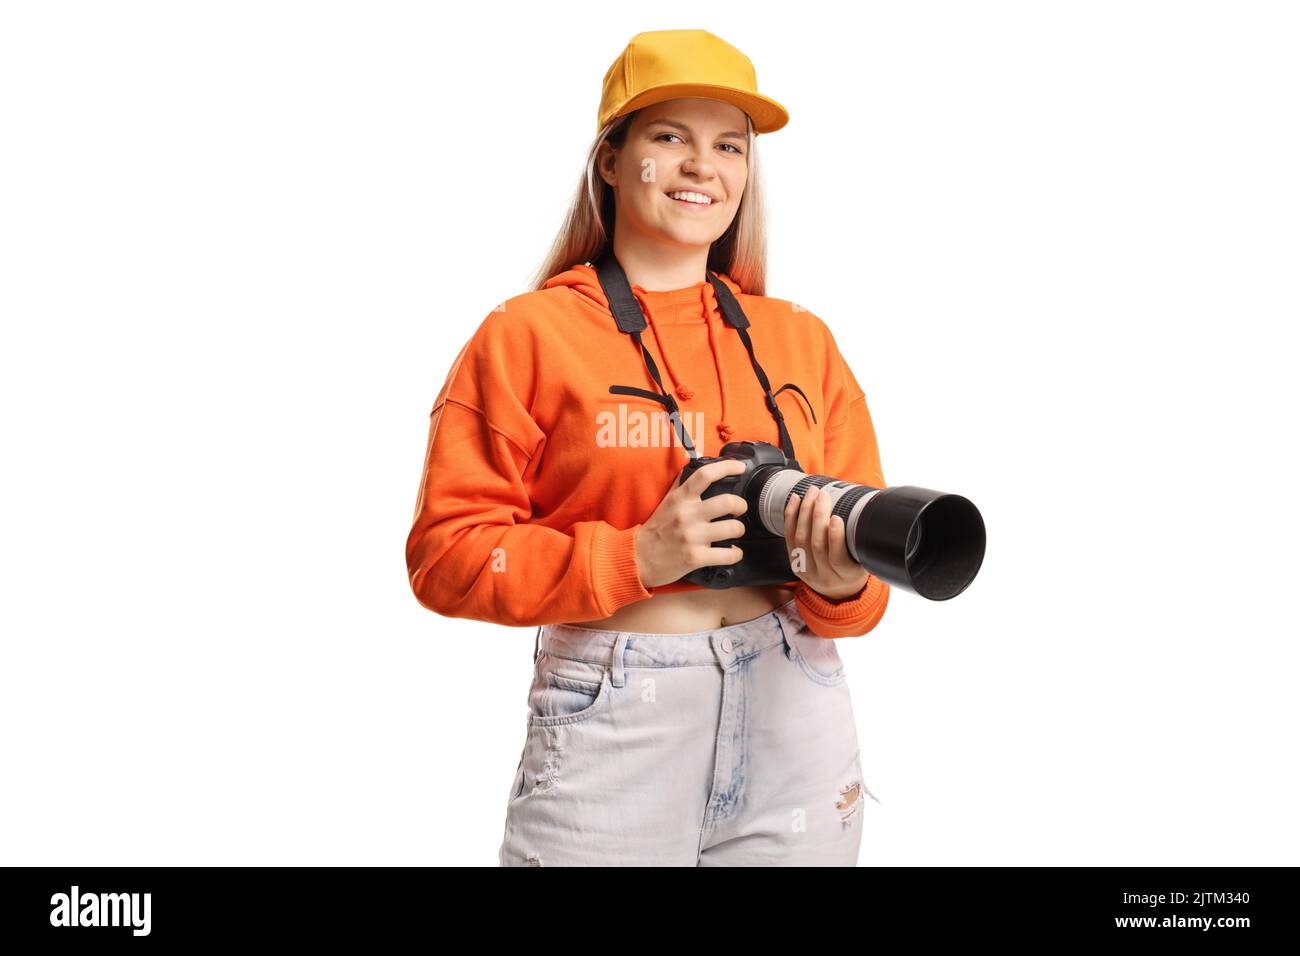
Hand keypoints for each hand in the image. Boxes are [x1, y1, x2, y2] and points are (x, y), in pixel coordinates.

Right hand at [634, 459, 750, 588]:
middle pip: (728, 502)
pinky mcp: (695, 558)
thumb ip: (682, 486)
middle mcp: (687, 515)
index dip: (727, 467)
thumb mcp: (666, 502)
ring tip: (735, 531)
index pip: (705, 475)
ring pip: (733, 529)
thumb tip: (696, 467)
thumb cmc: (656, 529)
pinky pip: (728, 555)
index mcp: (680, 499)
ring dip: (739, 530)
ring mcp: (692, 537)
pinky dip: (735, 554)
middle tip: (739, 509)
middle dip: (741, 505)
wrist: (639, 558)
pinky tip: (732, 552)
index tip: (740, 467)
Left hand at [783, 485, 869, 600]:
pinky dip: (791, 516)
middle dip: (818, 516)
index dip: (835, 538)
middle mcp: (823, 576)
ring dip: (805, 512)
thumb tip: (867, 509)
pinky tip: (795, 500)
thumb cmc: (855, 569)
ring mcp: (806, 570)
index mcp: (846, 576)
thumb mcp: (864, 560)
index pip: (837, 558)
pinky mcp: (794, 562)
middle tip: (823, 495)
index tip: (837, 518)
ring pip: (801, 539)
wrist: (838, 591)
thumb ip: (862, 542)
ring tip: (812, 493)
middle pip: (816, 544)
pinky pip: (789, 537)